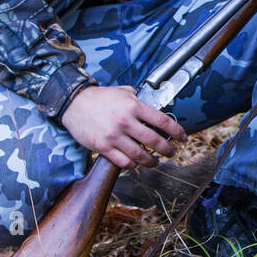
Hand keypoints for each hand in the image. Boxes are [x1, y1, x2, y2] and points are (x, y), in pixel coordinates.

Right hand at [61, 85, 187, 168]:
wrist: (74, 104)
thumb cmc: (100, 98)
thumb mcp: (124, 92)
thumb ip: (140, 100)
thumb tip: (156, 108)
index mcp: (133, 106)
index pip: (163, 121)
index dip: (177, 132)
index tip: (182, 137)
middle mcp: (125, 121)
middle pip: (155, 141)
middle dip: (168, 150)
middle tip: (171, 152)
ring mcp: (114, 136)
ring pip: (140, 155)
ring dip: (151, 161)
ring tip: (155, 161)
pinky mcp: (103, 147)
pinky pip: (123, 162)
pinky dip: (132, 165)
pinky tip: (135, 163)